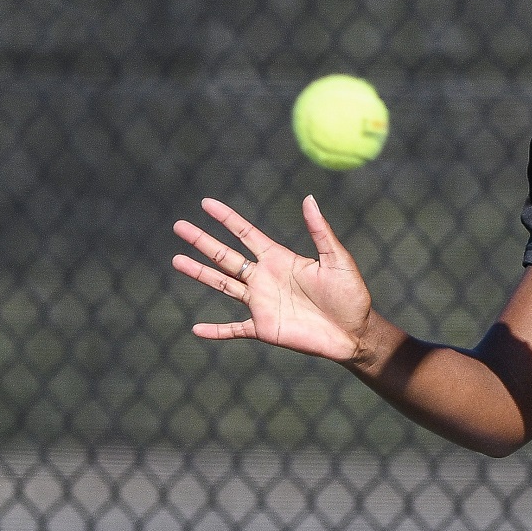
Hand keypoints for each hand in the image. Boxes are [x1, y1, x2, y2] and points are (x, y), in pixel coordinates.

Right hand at [171, 195, 372, 364]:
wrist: (355, 332)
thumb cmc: (350, 294)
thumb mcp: (337, 259)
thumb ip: (320, 231)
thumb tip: (308, 198)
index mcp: (279, 258)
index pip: (246, 233)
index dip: (226, 218)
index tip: (206, 203)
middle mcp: (264, 278)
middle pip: (226, 256)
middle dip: (202, 241)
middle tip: (179, 226)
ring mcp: (261, 303)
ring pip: (223, 284)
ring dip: (199, 274)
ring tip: (176, 260)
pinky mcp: (263, 328)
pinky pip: (233, 329)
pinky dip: (215, 331)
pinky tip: (196, 329)